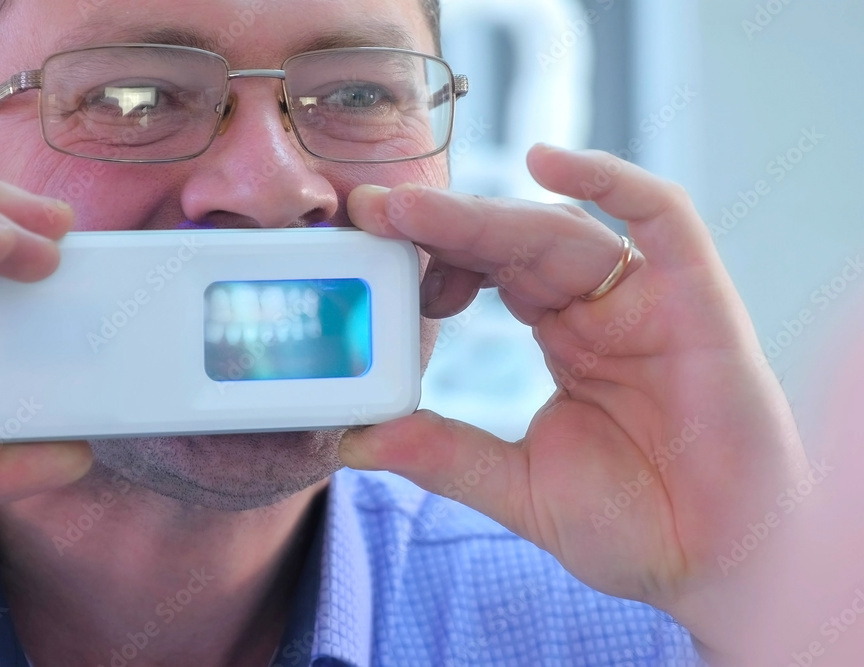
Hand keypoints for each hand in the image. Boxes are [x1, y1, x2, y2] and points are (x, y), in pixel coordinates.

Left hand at [340, 144, 807, 657]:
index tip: (368, 252)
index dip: (429, 256)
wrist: (718, 566)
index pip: (486, 272)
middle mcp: (599, 308)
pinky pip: (662, 219)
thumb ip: (445, 454)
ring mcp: (646, 300)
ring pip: (561, 231)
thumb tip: (353, 439)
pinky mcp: (697, 300)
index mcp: (562, 338)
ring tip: (413, 211)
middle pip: (512, 242)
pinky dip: (611, 183)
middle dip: (441, 223)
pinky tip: (547, 162)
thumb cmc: (634, 526)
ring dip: (485, 216)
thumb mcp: (518, 487)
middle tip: (371, 209)